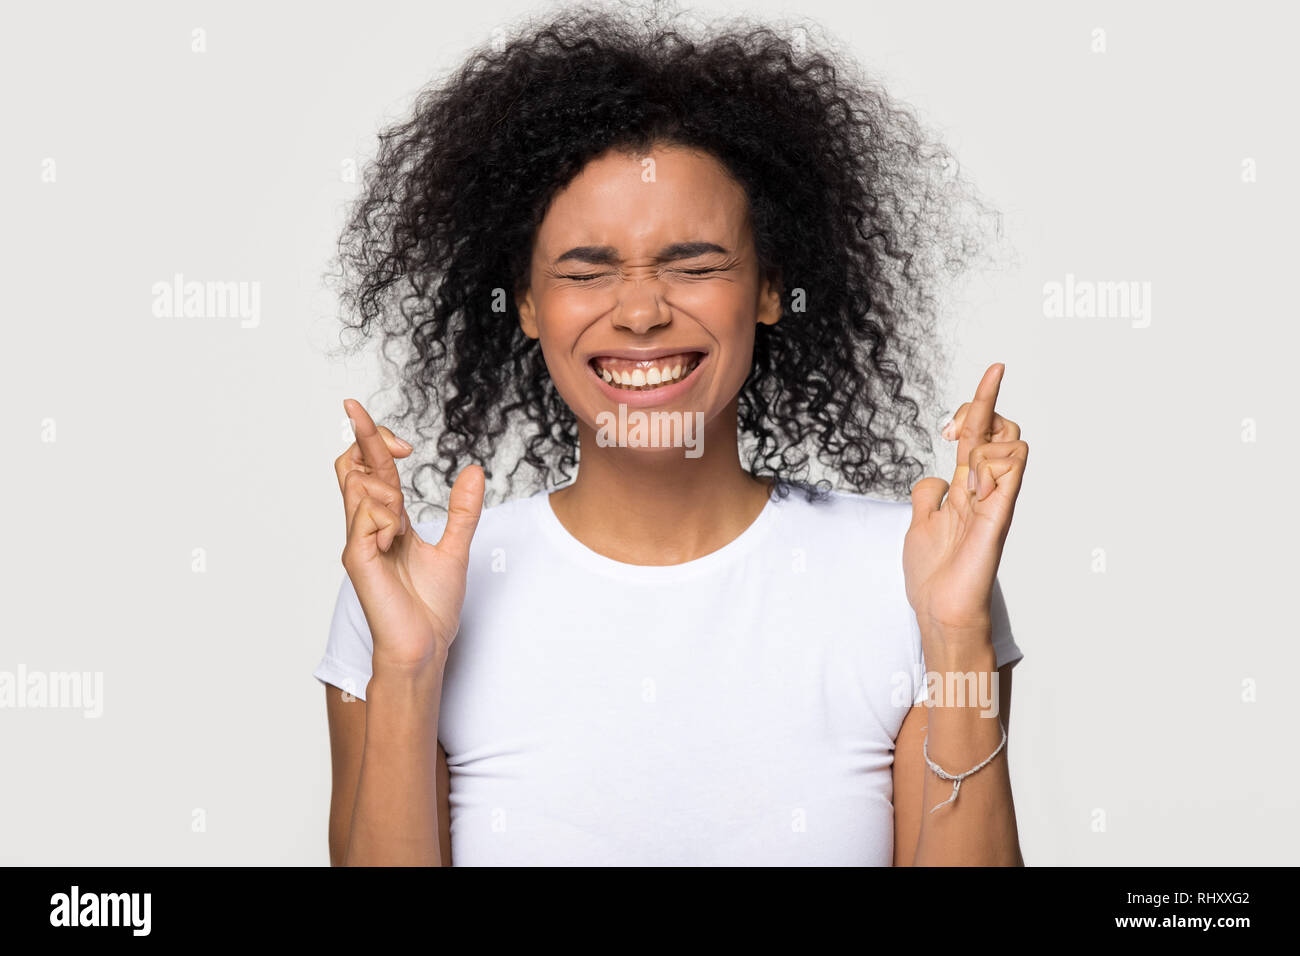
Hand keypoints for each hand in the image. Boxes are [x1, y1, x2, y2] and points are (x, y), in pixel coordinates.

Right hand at [335, 398, 484, 670]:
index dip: (377, 438)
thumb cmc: (432, 605)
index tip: (407, 441)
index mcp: (388, 519)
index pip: (372, 467)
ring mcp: (359, 540)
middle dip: (368, 437)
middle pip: (350, 464)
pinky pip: (365, 516)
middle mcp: (367, 525)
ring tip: (403, 522)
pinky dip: (386, 518)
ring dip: (387, 489)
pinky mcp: (357, 558)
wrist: (424, 644)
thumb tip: (475, 470)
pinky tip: (396, 540)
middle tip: (404, 446)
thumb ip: (463, 510)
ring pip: (358, 484)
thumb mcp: (456, 547)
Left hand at [903, 363, 1027, 639]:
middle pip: (1001, 427)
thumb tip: (934, 479)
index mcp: (965, 488)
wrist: (939, 610)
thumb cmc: (932, 575)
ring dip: (983, 450)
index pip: (980, 432)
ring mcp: (997, 499)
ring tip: (966, 485)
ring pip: (1012, 441)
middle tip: (952, 435)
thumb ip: (928, 495)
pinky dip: (992, 466)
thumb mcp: (919, 523)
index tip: (996, 367)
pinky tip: (975, 488)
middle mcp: (986, 488)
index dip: (984, 398)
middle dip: (980, 411)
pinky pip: (1013, 467)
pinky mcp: (1001, 514)